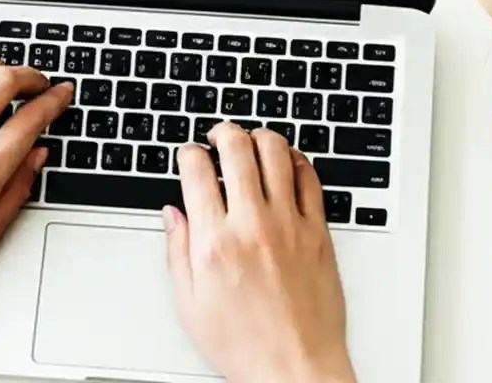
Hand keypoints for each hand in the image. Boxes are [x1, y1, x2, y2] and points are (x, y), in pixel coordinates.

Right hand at [163, 123, 354, 382]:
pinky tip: (287, 162)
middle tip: (219, 136)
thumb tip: (173, 214)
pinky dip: (296, 159)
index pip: (197, 170)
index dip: (189, 152)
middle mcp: (252, 225)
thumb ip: (177, 251)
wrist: (295, 367)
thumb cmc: (245, 345)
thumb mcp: (190, 304)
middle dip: (223, 132)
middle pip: (237, 148)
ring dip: (260, 137)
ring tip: (252, 143)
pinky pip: (310, 177)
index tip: (189, 153)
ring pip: (277, 152)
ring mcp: (289, 224)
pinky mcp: (318, 230)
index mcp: (214, 242)